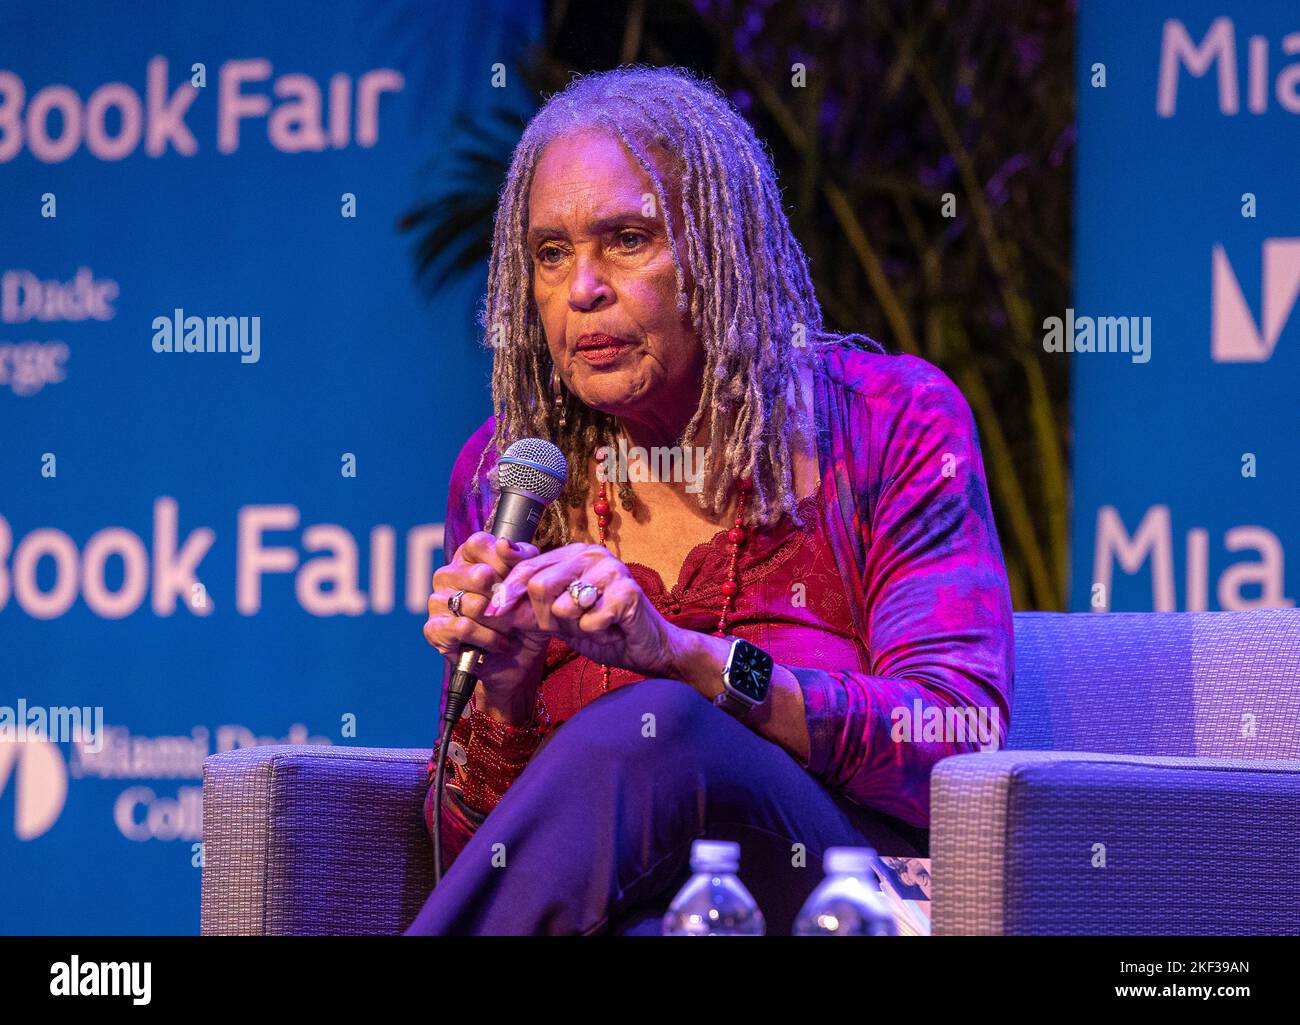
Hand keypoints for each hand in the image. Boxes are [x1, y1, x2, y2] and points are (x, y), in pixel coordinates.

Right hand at [423, 532, 551, 704]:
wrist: (517, 661)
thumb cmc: (524, 616)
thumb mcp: (530, 584)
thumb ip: (522, 560)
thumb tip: (504, 545)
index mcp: (468, 557)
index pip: (479, 543)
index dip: (504, 561)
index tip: (519, 578)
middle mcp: (448, 575)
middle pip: (479, 575)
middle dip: (506, 598)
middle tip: (516, 611)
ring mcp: (437, 601)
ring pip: (475, 604)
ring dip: (501, 622)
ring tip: (510, 629)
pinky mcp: (434, 629)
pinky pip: (465, 627)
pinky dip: (489, 638)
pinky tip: (499, 643)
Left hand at [487, 542, 685, 677]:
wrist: (644, 647)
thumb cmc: (600, 628)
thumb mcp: (557, 616)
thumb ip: (529, 604)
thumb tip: (492, 604)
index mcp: (573, 554)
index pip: (527, 567)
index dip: (507, 591)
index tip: (493, 611)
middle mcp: (591, 554)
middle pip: (539, 586)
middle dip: (543, 618)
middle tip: (564, 627)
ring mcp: (611, 570)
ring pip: (562, 605)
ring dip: (572, 627)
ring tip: (591, 625)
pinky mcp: (627, 592)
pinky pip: (588, 621)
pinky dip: (595, 633)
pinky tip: (609, 629)